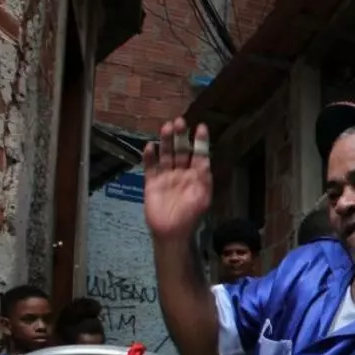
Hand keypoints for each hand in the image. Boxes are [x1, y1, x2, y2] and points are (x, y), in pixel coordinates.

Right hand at [143, 118, 212, 239]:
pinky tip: (150, 146)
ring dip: (166, 141)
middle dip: (181, 136)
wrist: (171, 232)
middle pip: (181, 150)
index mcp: (197, 176)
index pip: (199, 154)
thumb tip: (205, 160)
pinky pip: (150, 166)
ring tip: (166, 127)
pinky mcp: (152, 182)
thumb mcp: (202, 197)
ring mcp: (166, 176)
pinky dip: (149, 156)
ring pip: (166, 154)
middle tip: (180, 122)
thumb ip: (204, 178)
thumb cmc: (190, 216)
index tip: (201, 127)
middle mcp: (182, 173)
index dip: (200, 141)